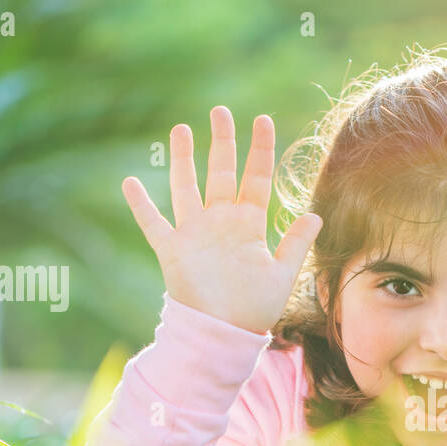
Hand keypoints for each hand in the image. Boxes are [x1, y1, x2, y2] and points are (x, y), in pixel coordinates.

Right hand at [121, 106, 321, 333]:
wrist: (224, 334)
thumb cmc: (254, 309)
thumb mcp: (281, 275)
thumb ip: (295, 244)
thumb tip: (316, 216)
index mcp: (248, 225)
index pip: (255, 178)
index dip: (260, 150)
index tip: (264, 121)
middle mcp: (221, 222)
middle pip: (221, 173)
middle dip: (222, 142)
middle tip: (221, 111)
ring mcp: (195, 233)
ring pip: (186, 187)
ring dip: (183, 159)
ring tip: (181, 129)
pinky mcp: (173, 250)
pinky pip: (153, 223)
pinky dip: (141, 205)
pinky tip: (130, 182)